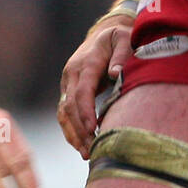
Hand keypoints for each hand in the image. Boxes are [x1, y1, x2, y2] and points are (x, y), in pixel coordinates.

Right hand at [58, 15, 134, 157]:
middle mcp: (71, 74)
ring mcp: (67, 83)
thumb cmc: (119, 38)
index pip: (81, 92)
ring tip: (87, 154)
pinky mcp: (69, 91)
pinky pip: (65, 114)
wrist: (105, 33)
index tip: (94, 130)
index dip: (86, 113)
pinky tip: (81, 145)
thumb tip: (115, 73)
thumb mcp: (124, 38)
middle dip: (79, 130)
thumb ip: (122, 53)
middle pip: (69, 107)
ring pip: (63, 113)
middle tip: (92, 151)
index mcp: (85, 64)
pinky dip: (71, 130)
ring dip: (73, 135)